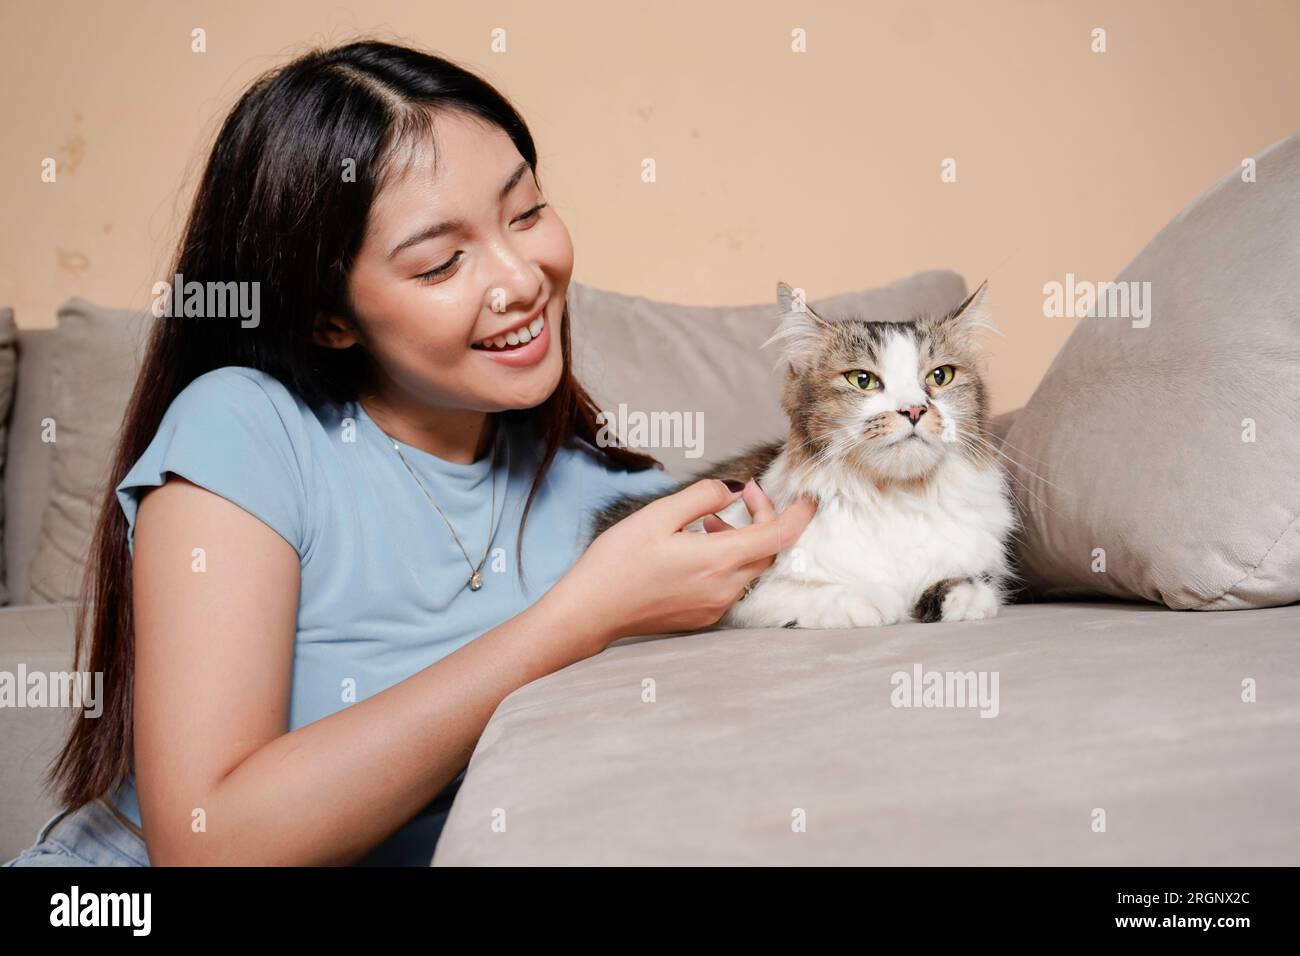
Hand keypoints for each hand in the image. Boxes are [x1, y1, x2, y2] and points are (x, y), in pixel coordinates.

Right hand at [563, 478, 817, 646]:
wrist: (590, 611)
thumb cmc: (618, 561)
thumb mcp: (658, 515)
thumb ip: (703, 497)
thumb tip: (732, 491)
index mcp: (719, 560)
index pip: (779, 537)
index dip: (800, 515)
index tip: (809, 498)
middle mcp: (725, 588)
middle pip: (767, 551)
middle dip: (764, 519)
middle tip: (743, 494)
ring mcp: (714, 606)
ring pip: (749, 568)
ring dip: (743, 539)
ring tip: (711, 520)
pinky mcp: (702, 617)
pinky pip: (731, 584)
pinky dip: (728, 560)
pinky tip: (699, 546)